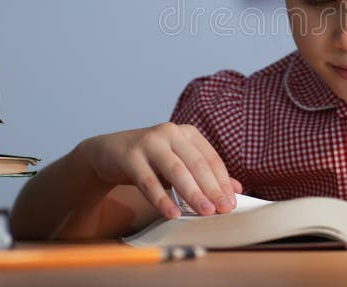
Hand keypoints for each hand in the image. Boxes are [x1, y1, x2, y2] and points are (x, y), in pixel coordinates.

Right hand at [81, 123, 242, 218]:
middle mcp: (170, 132)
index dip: (223, 182)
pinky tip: (172, 213)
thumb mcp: (179, 164)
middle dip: (211, 189)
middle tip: (222, 210)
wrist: (110, 152)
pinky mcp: (130, 156)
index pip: (211, 159)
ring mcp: (149, 142)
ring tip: (204, 212)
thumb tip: (236, 190)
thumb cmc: (151, 160)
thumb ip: (206, 174)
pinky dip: (161, 199)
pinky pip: (149, 181)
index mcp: (187, 133)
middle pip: (197, 164)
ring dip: (192, 193)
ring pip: (176, 171)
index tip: (232, 203)